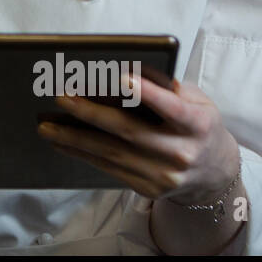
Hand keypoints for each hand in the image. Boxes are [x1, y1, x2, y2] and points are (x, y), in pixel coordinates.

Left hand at [36, 73, 239, 204]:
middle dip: (91, 114)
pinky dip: (83, 154)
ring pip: (112, 153)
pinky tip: (62, 143)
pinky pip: (109, 169)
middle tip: (61, 98)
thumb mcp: (199, 102)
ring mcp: (164, 174)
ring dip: (75, 139)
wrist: (214, 173)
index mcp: (197, 125)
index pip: (172, 109)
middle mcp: (181, 152)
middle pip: (130, 131)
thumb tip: (131, 73)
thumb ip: (171, 89)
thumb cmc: (200, 125)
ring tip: (47, 126)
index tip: (123, 79)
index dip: (149, 95)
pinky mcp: (148, 188)